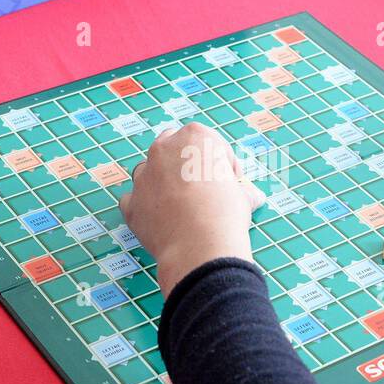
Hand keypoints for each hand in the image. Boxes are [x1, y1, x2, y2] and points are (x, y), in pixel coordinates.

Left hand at [119, 123, 264, 296]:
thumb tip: (252, 197)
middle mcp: (164, 148)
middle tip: (203, 190)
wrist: (199, 246)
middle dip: (186, 165)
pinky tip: (164, 222)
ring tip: (182, 208)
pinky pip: (136, 200)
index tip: (229, 183)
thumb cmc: (226, 214)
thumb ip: (241, 190)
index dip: (223, 164)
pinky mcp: (131, 202)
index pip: (211, 144)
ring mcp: (143, 175)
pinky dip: (147, 208)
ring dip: (163, 183)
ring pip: (151, 172)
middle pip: (174, 148)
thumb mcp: (243, 196)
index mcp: (195, 136)